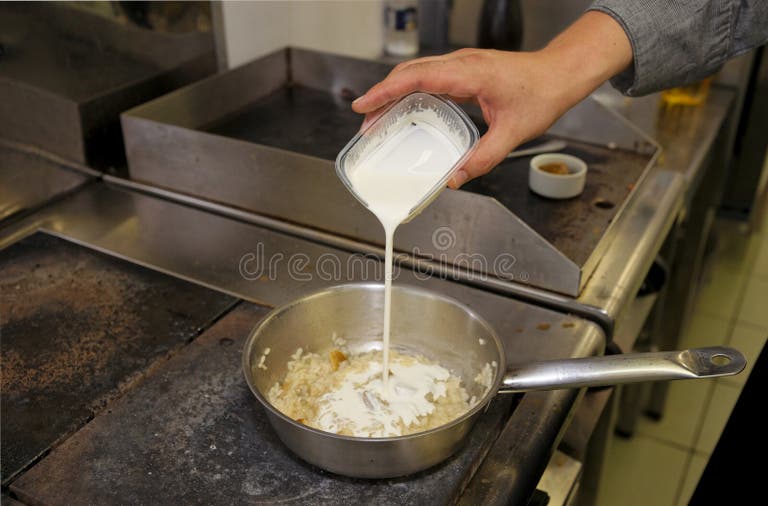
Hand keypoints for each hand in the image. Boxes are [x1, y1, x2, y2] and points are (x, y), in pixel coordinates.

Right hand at [352, 12, 631, 188]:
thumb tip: (454, 179)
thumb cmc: (541, 95)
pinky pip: (428, 76)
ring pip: (416, 72)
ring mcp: (462, 64)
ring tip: (378, 119)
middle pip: (409, 73)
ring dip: (393, 92)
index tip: (364, 106)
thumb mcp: (513, 133)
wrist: (559, 74)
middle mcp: (461, 63)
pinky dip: (410, 91)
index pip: (417, 78)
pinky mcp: (464, 69)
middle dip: (382, 96)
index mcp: (470, 74)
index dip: (386, 92)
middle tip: (365, 123)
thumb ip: (483, 158)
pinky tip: (405, 109)